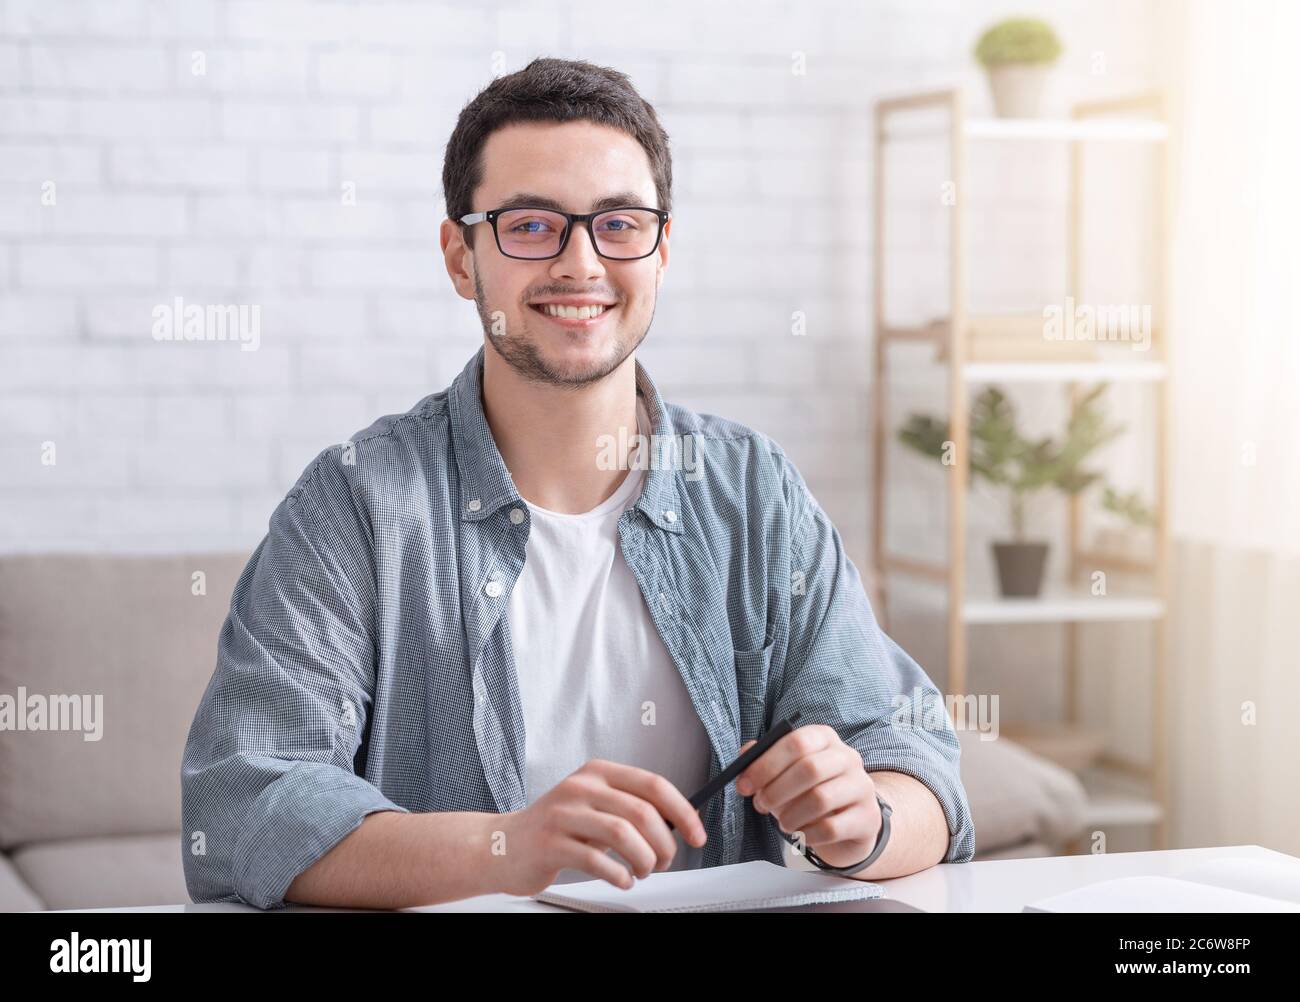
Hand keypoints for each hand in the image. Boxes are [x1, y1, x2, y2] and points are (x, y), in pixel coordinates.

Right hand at [495, 759, 706, 896]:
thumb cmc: (556, 827)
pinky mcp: (549, 843)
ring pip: (623, 835)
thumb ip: (630, 806)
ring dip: (644, 860)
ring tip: (643, 871)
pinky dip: (619, 875)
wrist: (503, 845)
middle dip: (664, 844)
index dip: (682, 811)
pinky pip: (597, 861)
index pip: (653, 784)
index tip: (697, 834)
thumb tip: (679, 819)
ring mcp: (563, 814)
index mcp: (598, 772)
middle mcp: (580, 787)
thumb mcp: (594, 805)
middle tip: (664, 862)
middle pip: (642, 812)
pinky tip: (622, 879)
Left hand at [735, 725, 881, 868]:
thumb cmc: (810, 790)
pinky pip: (831, 828)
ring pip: (821, 799)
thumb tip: (745, 755)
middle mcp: (848, 757)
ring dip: (791, 815)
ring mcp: (862, 787)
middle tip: (761, 805)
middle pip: (810, 769)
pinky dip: (808, 834)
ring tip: (783, 822)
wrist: (850, 820)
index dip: (766, 764)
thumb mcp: (787, 771)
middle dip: (776, 790)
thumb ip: (764, 759)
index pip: (796, 742)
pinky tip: (802, 834)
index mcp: (825, 738)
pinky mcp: (867, 818)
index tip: (744, 785)